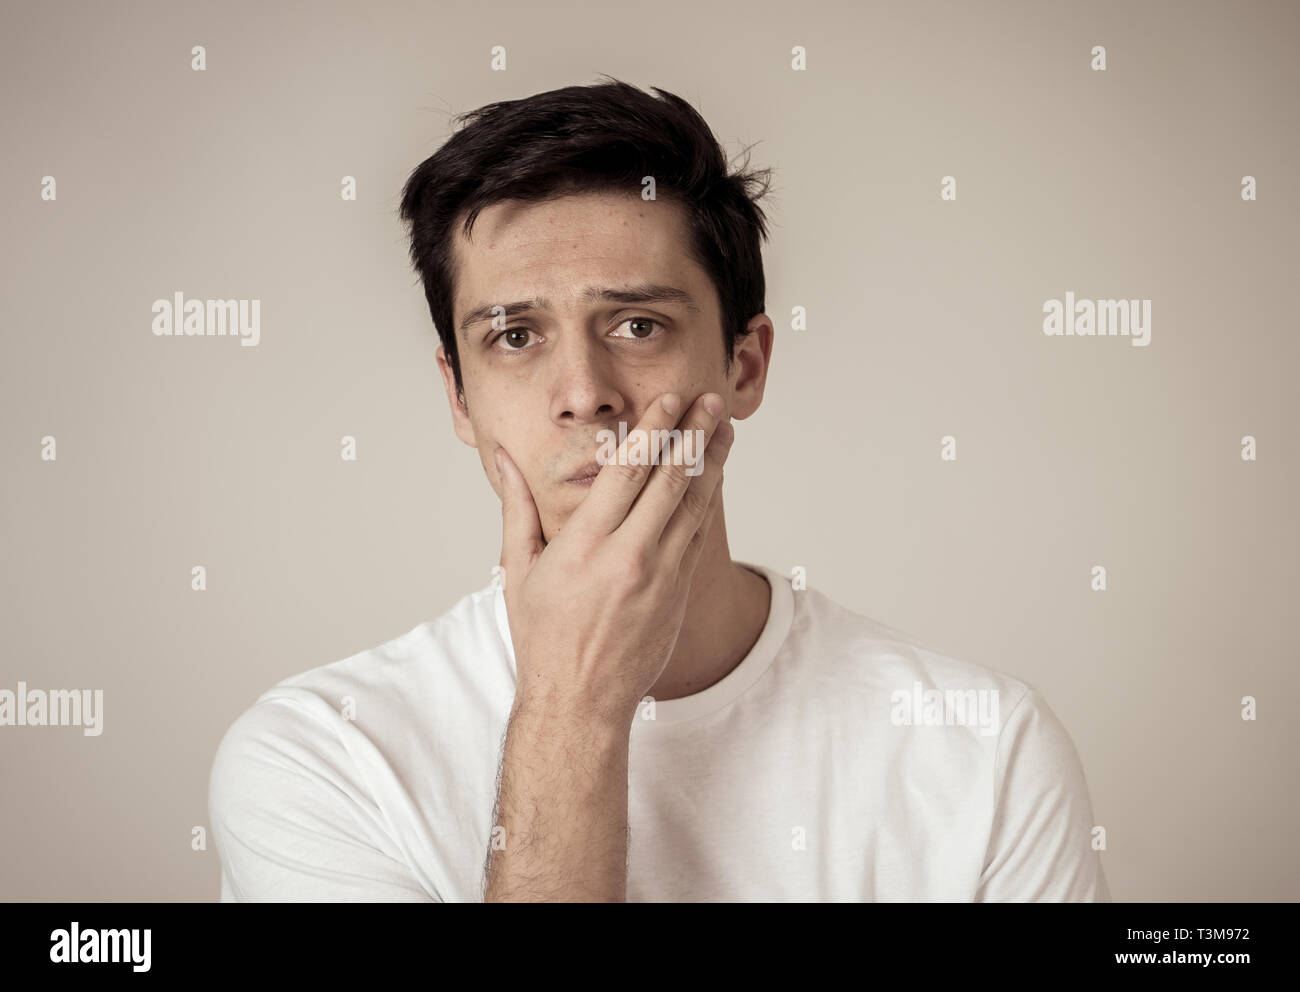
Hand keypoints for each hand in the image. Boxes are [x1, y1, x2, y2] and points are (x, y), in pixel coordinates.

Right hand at [493, 392, 733, 726]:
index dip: (652, 429)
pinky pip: (697, 535)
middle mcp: (629, 556)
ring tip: (725, 429)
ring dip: (712, 462)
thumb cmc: (543, 637)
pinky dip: (708, 501)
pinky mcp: (677, 593)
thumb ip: (517, 508)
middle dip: (693, 434)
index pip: (627, 472)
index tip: (668, 399)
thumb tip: (502, 458)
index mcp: (586, 545)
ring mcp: (660, 576)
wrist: (580, 702)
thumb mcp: (517, 570)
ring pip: (693, 505)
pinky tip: (715, 477)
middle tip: (710, 400)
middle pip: (670, 480)